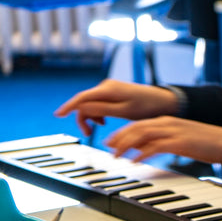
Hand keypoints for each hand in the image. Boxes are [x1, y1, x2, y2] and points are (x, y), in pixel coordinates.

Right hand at [55, 79, 178, 136]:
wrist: (163, 102)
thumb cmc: (147, 107)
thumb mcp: (125, 111)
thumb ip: (103, 109)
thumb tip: (82, 108)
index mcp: (108, 90)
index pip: (82, 97)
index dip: (69, 107)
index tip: (58, 115)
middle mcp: (106, 86)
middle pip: (84, 102)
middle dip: (84, 118)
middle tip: (89, 134)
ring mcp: (109, 89)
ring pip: (91, 104)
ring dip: (91, 117)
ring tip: (100, 127)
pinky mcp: (113, 94)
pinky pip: (99, 104)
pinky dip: (99, 114)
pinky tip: (104, 121)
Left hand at [104, 117, 221, 163]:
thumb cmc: (209, 143)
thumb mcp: (182, 140)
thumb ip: (164, 141)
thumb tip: (147, 149)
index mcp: (168, 121)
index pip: (139, 124)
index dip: (122, 132)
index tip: (111, 141)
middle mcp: (168, 123)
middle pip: (136, 127)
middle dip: (119, 138)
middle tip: (108, 148)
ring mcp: (174, 132)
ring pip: (142, 135)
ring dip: (126, 145)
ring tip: (117, 156)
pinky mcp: (180, 142)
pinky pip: (155, 147)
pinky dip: (142, 153)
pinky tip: (135, 161)